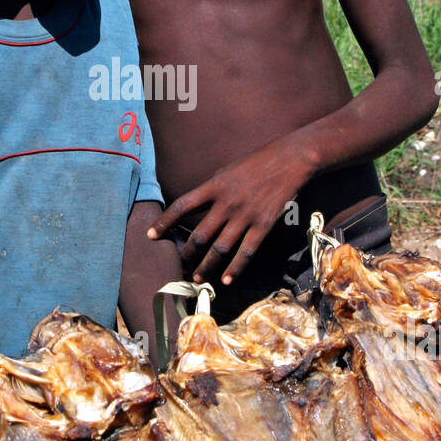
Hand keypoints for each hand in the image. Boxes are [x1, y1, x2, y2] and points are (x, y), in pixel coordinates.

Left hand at [147, 138, 313, 285]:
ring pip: (220, 248)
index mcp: (214, 186)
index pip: (182, 206)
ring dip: (206, 266)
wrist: (290, 159)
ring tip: (198, 278)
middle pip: (199, 234)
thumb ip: (211, 190)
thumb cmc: (256, 162)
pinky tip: (225, 280)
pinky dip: (234, 269)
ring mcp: (245, 215)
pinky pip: (246, 252)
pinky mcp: (264, 225)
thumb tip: (195, 206)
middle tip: (179, 265)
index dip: (164, 222)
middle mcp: (227, 203)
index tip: (150, 236)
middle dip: (186, 253)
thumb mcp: (226, 171)